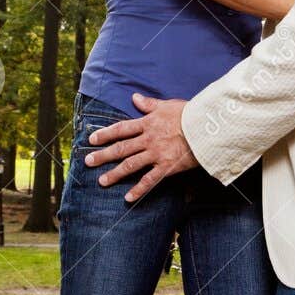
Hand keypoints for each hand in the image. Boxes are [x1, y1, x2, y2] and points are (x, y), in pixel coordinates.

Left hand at [84, 93, 198, 202]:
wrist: (207, 127)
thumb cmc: (189, 114)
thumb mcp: (167, 105)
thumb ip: (149, 104)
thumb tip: (134, 97)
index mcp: (147, 123)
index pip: (121, 129)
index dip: (105, 134)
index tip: (91, 140)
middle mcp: (148, 139)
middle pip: (121, 148)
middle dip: (103, 155)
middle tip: (88, 162)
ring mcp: (156, 154)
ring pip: (131, 165)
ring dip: (115, 174)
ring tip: (102, 181)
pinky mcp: (166, 167)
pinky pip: (149, 180)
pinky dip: (138, 189)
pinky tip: (127, 198)